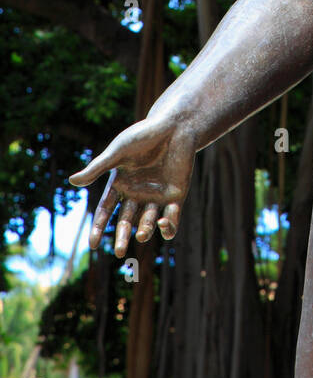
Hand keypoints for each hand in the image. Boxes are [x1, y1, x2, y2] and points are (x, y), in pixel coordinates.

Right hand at [69, 114, 196, 257]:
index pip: (105, 210)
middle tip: (119, 252)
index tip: (93, 245)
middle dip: (121, 236)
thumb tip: (72, 181)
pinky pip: (172, 217)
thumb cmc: (143, 135)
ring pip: (148, 221)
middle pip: (126, 220)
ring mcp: (156, 195)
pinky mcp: (176, 195)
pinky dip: (169, 226)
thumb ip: (97, 168)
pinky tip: (164, 223)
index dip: (98, 227)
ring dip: (145, 230)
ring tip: (141, 234)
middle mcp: (137, 193)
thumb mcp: (118, 151)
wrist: (175, 126)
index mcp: (120, 183)